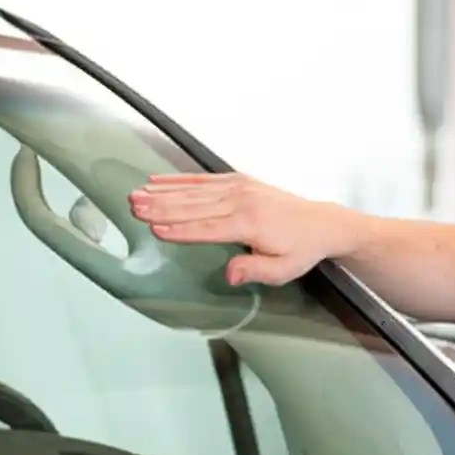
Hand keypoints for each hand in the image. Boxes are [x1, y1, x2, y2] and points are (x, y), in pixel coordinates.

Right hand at [129, 172, 355, 285]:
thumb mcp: (282, 270)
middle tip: (133, 206)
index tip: (155, 229)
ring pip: (195, 191)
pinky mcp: (239, 181)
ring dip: (163, 192)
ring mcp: (240, 188)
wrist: (321, 223)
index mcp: (250, 224)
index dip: (181, 230)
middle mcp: (243, 202)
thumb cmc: (300, 250)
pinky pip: (204, 180)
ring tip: (137, 194)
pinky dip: (179, 180)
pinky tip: (157, 181)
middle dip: (162, 207)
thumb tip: (229, 274)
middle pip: (195, 206)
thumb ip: (254, 271)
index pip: (208, 228)